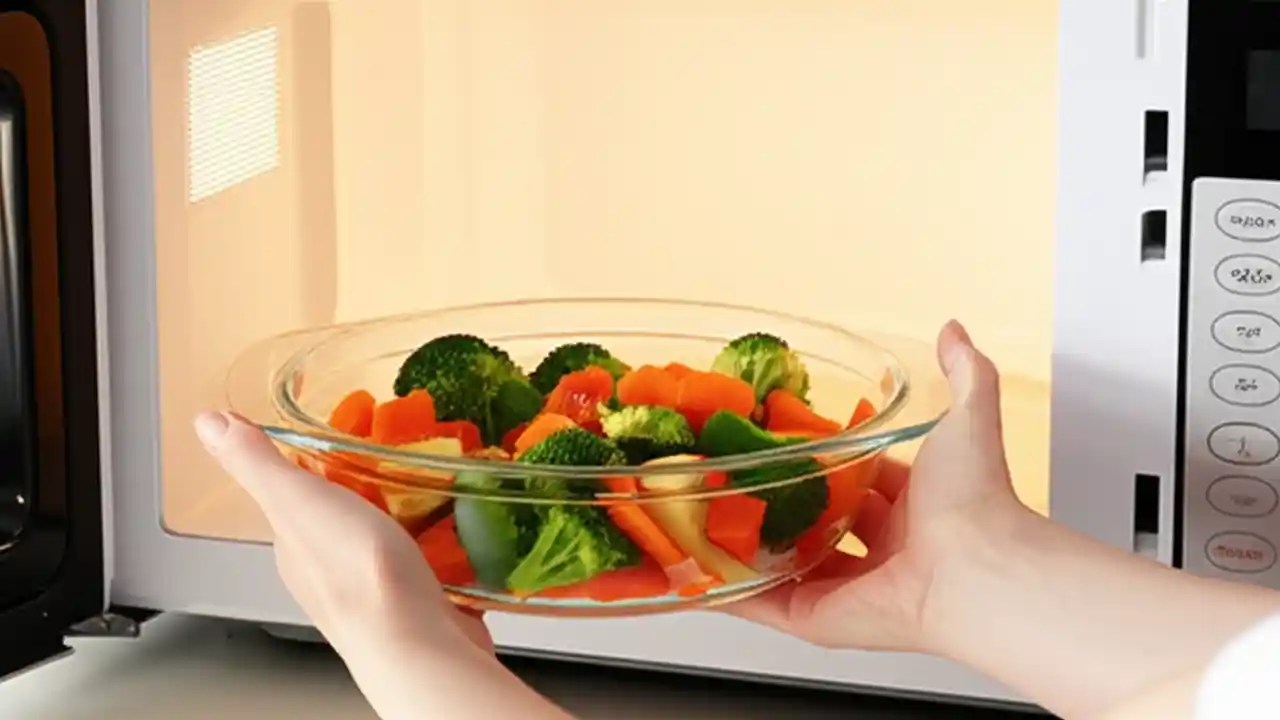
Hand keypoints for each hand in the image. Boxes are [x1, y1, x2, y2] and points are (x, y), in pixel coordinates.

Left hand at [192, 411, 492, 663]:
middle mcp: (328, 566)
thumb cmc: (357, 576)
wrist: (419, 640)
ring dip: (411, 500)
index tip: (355, 413)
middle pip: (347, 505)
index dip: (324, 450)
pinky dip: (440, 531)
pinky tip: (457, 517)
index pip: (300, 485)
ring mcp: (375, 583)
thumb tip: (206, 422)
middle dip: (373, 472)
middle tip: (407, 438)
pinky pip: (427, 553)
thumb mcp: (297, 501)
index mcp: (294, 541)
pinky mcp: (418, 595)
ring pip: (389, 529)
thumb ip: (255, 463)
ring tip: (437, 472)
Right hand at [723, 320, 1026, 652]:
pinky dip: (730, 594)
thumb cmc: (973, 502)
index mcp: (912, 508)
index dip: (820, 459)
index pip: (856, 479)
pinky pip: (764, 607)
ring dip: (747, 547)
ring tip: (703, 520)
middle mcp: (881, 550)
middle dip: (778, 502)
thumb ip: (965, 372)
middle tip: (735, 475)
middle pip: (816, 524)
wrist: (973, 571)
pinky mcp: (818, 617)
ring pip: (785, 567)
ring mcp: (846, 588)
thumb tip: (956, 332)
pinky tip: (700, 574)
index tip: (782, 438)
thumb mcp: (966, 417)